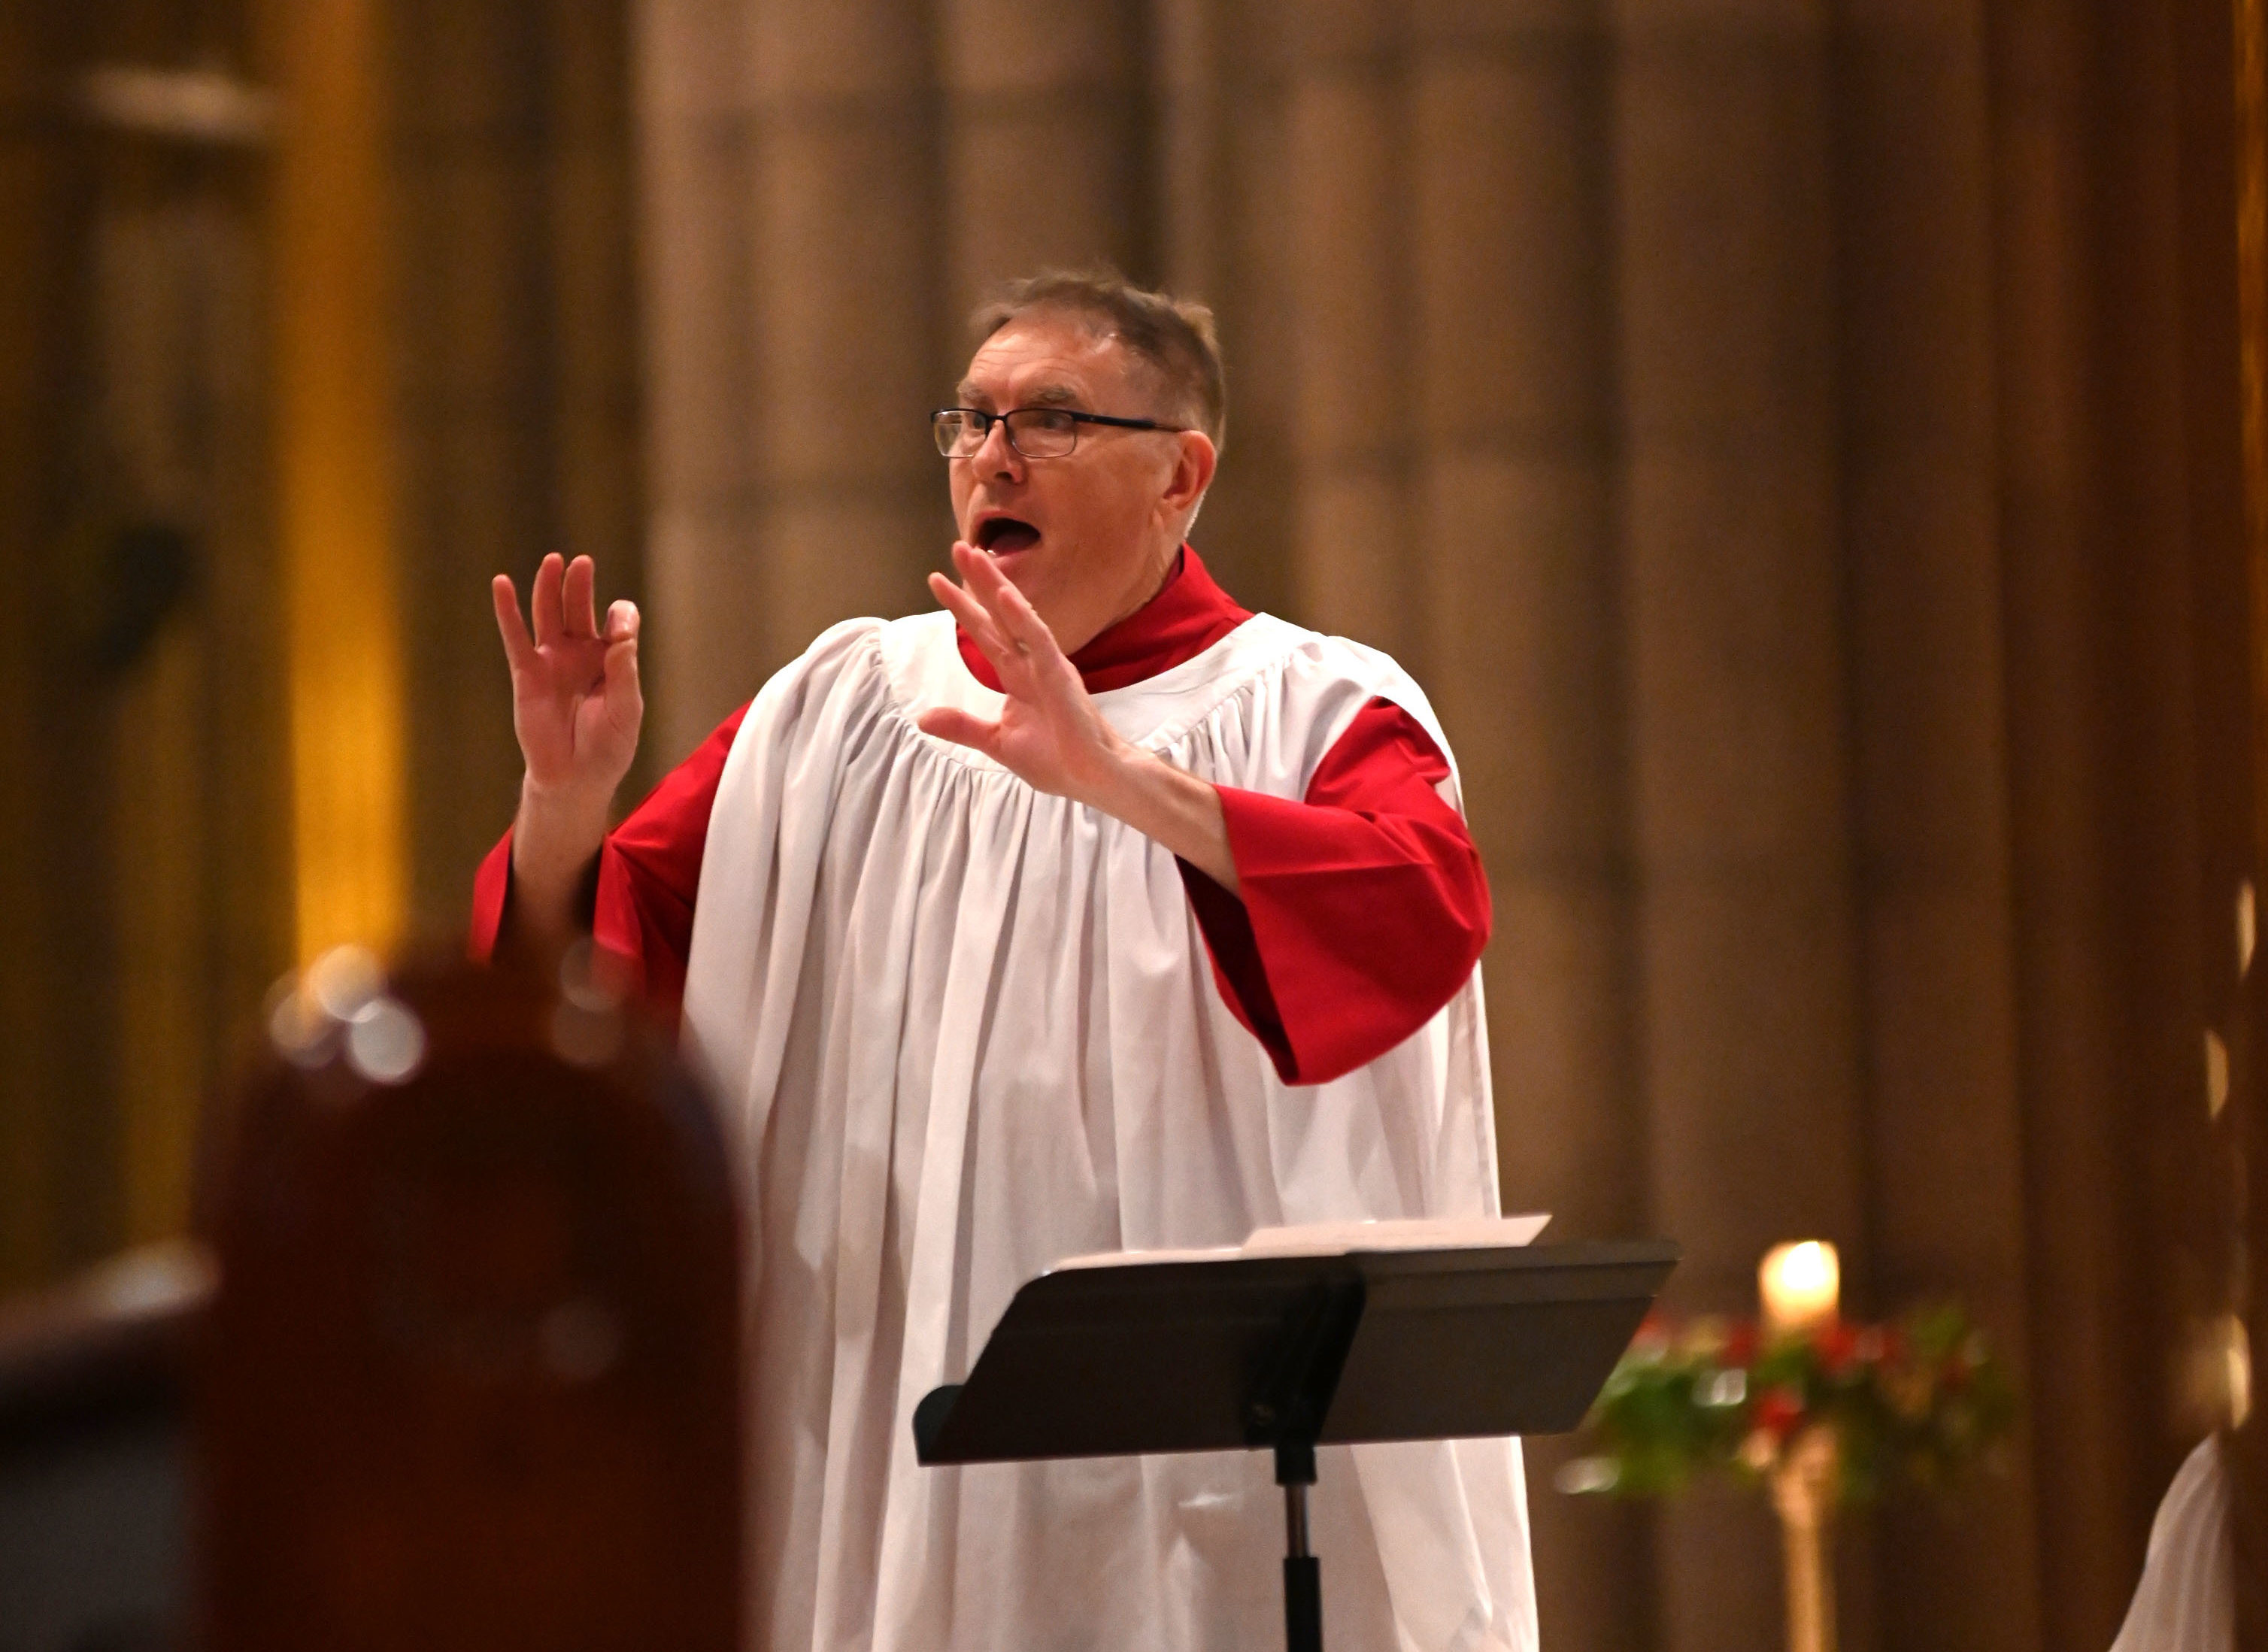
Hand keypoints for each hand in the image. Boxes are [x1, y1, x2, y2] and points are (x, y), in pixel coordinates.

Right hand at [492, 553, 642, 805]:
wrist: (575, 777)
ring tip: (553, 561)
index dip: (621, 619)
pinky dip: (508, 611)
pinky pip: (516, 638)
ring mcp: (553, 660)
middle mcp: (581, 654)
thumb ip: (625, 672)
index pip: (618, 622)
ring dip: (549, 588)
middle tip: (583, 562)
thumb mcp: (627, 709)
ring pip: (548, 615)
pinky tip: (503, 585)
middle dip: (581, 586)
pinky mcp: (527, 673)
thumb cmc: (607, 747)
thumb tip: (620, 636)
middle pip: (580, 608)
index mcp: (611, 659)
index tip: (621, 634)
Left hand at [920, 543, 1239, 889]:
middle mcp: (1032, 664)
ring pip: (1018, 617)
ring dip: (996, 586)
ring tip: (976, 556)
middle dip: (978, 581)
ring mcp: (1047, 666)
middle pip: (998, 615)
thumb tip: (922, 717)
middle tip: (959, 546)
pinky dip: (1022, 618)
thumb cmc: (1057, 761)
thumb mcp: (998, 743)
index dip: (963, 607)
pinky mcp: (1061, 676)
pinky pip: (1040, 640)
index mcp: (1018, 678)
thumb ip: (963, 727)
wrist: (1092, 779)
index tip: (938, 579)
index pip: (985, 635)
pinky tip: (1005, 596)